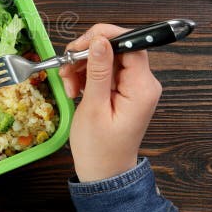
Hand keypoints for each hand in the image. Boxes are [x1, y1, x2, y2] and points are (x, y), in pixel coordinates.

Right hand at [58, 24, 161, 181]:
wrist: (104, 173)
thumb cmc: (99, 148)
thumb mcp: (94, 107)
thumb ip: (98, 71)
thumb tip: (99, 40)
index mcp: (142, 87)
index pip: (131, 43)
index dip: (104, 37)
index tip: (79, 46)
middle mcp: (143, 83)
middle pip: (117, 49)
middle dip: (88, 54)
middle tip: (67, 68)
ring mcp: (134, 86)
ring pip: (107, 58)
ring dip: (83, 66)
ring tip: (69, 85)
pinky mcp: (124, 90)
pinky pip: (105, 70)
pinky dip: (87, 75)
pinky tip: (75, 88)